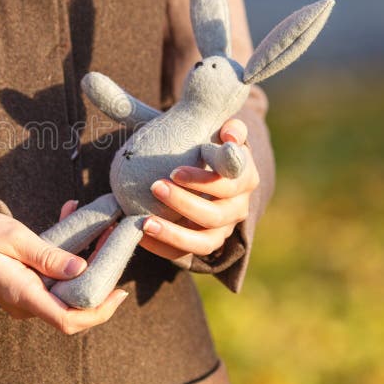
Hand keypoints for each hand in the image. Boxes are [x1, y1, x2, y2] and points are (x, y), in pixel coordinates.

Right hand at [0, 201, 127, 333]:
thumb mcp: (14, 238)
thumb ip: (48, 255)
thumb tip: (81, 269)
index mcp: (23, 295)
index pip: (68, 320)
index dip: (99, 311)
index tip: (119, 291)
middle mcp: (27, 302)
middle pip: (75, 303)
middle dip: (100, 275)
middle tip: (113, 239)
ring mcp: (28, 295)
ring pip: (69, 287)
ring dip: (88, 258)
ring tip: (100, 226)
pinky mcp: (28, 283)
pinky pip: (56, 274)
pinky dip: (68, 251)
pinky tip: (71, 213)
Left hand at [140, 118, 259, 261]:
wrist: (207, 168)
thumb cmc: (211, 145)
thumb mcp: (223, 133)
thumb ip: (231, 128)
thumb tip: (231, 134)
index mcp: (245, 179)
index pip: (228, 185)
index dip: (202, 182)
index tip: (174, 172)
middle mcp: (237, 209)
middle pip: (215, 215)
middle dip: (183, 203)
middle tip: (154, 188)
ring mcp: (222, 231)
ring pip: (203, 243)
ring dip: (173, 235)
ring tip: (145, 223)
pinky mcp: (202, 244)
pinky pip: (184, 255)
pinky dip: (161, 248)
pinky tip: (139, 234)